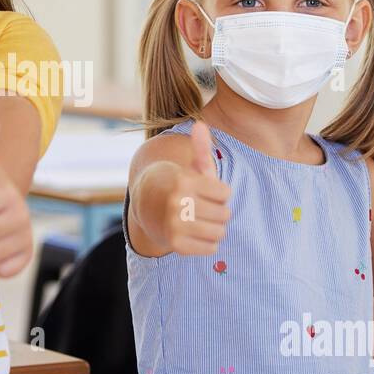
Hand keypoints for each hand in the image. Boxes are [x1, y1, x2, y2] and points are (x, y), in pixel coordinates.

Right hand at [155, 121, 230, 254]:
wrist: (148, 207)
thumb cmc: (178, 185)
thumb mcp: (189, 168)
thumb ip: (200, 148)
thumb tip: (201, 125)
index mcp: (184, 182)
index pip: (225, 193)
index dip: (220, 193)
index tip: (207, 192)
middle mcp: (177, 203)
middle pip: (225, 214)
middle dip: (219, 212)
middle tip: (205, 208)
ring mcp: (175, 225)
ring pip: (220, 232)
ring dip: (216, 228)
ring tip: (204, 221)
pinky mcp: (176, 245)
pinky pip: (211, 248)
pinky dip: (209, 243)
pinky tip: (198, 234)